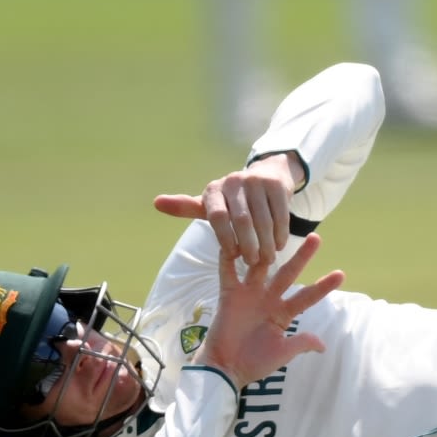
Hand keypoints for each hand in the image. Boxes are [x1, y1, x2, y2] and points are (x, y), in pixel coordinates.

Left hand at [154, 154, 304, 266]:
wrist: (267, 174)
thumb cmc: (234, 198)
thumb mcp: (210, 203)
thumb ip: (186, 207)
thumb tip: (156, 202)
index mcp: (214, 189)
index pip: (217, 217)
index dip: (225, 238)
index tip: (232, 256)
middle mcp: (234, 181)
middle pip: (242, 220)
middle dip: (248, 245)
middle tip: (253, 263)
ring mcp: (257, 181)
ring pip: (263, 220)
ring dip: (266, 243)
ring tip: (267, 259)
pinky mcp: (276, 185)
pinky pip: (280, 215)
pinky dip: (280, 233)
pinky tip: (279, 245)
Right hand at [194, 233, 343, 388]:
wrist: (225, 368)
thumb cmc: (255, 363)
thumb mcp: (282, 353)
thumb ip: (301, 343)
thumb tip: (324, 345)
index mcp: (283, 313)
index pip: (307, 296)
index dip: (323, 286)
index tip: (340, 274)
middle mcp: (268, 299)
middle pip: (288, 273)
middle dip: (302, 257)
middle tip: (316, 237)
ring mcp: (249, 294)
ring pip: (260, 266)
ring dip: (267, 250)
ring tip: (276, 232)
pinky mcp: (229, 294)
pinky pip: (228, 272)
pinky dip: (228, 257)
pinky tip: (234, 240)